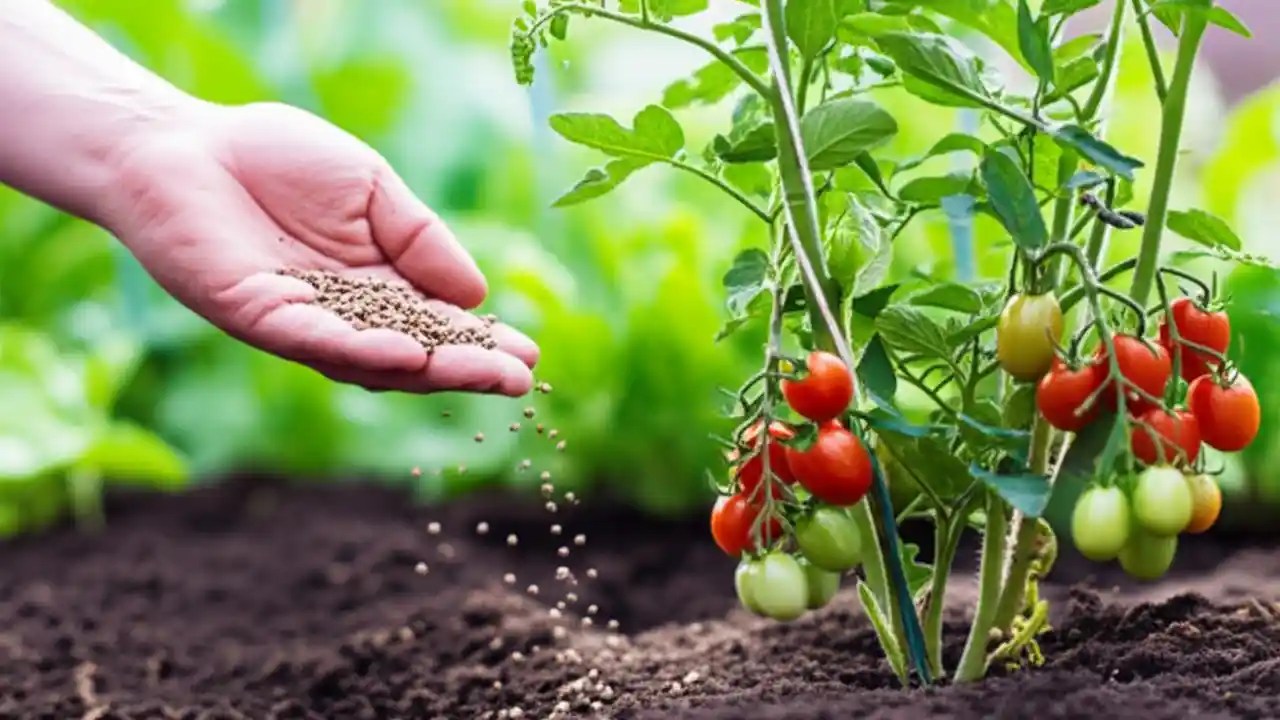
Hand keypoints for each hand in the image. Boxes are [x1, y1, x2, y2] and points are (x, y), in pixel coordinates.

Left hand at [99, 101, 537, 395]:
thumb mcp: (372, 189)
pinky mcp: (260, 318)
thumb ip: (420, 239)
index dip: (481, 342)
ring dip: (431, 371)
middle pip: (415, 353)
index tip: (528, 356)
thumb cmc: (276, 160)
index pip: (437, 324)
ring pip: (373, 360)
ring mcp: (303, 323)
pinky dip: (362, 353)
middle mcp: (343, 315)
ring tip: (485, 375)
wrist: (186, 145)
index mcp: (375, 284)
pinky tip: (407, 356)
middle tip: (520, 381)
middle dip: (468, 367)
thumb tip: (476, 295)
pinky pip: (317, 342)